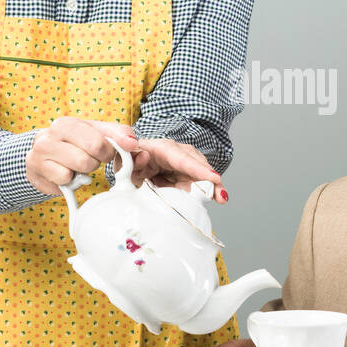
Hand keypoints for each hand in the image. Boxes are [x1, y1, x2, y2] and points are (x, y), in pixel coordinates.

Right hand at [26, 118, 140, 195]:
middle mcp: (48, 136)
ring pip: (75, 173)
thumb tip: (133, 144)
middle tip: (91, 160)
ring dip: (82, 173)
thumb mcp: (97, 133)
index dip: (108, 152)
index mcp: (65, 123)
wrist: (42, 156)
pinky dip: (69, 182)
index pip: (98, 143)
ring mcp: (38, 155)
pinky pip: (64, 183)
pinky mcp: (35, 173)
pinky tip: (64, 174)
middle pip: (88, 160)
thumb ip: (119, 134)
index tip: (105, 152)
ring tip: (76, 166)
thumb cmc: (75, 143)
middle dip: (95, 163)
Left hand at [102, 129, 227, 197]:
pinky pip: (196, 182)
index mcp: (160, 148)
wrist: (129, 164)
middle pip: (196, 164)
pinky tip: (215, 198)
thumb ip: (131, 159)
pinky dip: (205, 190)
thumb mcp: (124, 162)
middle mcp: (175, 153)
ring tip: (221, 198)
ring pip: (200, 173)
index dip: (197, 168)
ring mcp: (181, 163)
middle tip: (221, 195)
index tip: (212, 177)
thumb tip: (144, 156)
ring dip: (211, 186)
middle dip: (210, 178)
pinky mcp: (184, 174)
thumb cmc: (128, 161)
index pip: (181, 157)